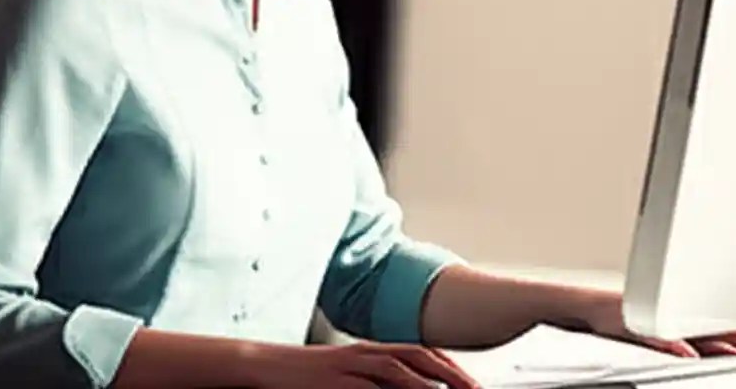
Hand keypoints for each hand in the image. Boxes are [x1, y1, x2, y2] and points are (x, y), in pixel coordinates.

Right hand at [252, 340, 482, 387]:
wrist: (263, 365)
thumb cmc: (305, 375)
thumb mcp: (347, 376)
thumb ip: (376, 383)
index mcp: (372, 350)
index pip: (421, 353)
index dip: (450, 366)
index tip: (472, 383)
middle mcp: (366, 352)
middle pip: (418, 357)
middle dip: (451, 373)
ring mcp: (350, 364)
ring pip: (398, 368)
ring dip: (428, 382)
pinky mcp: (332, 380)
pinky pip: (366, 388)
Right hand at [563, 288, 735, 358]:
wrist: (589, 310)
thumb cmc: (626, 322)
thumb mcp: (663, 331)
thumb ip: (691, 341)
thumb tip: (715, 353)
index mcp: (689, 318)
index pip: (731, 325)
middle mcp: (680, 317)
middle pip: (723, 328)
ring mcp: (662, 322)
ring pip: (700, 333)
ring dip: (724, 345)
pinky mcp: (641, 327)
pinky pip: (663, 339)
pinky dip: (677, 347)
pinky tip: (690, 356)